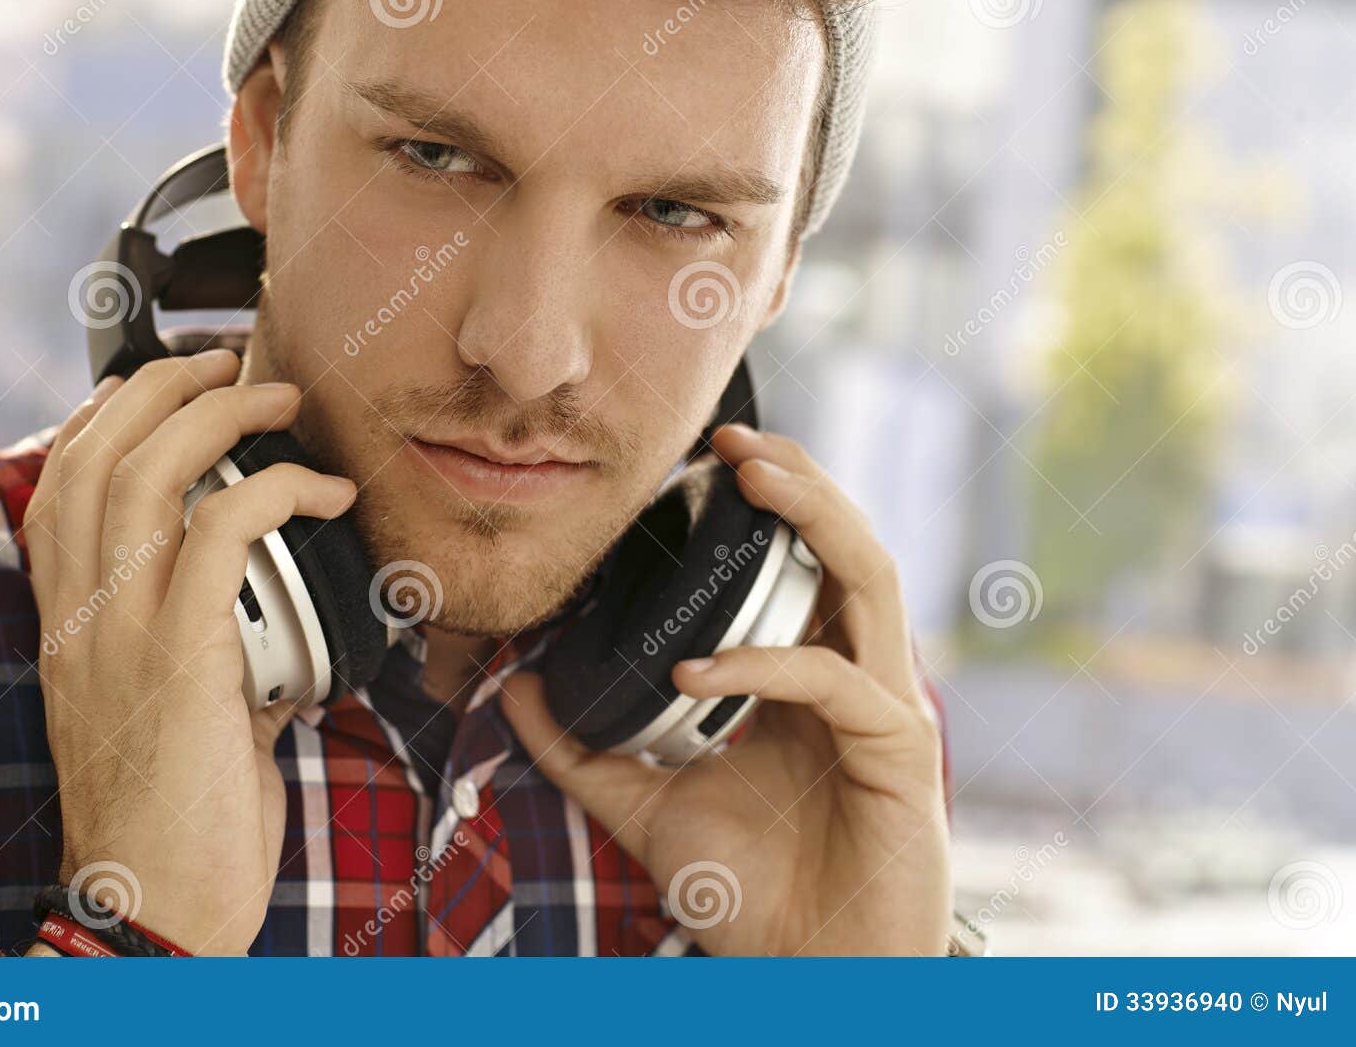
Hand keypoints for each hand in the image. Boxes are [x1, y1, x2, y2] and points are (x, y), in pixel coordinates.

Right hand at [20, 350, 356, 954]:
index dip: (105, 414)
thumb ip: (205, 644)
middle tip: (228, 363)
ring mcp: (121, 634)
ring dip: (218, 415)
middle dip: (163, 387)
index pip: (57, 482)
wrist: (157, 904)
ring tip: (276, 396)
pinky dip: (277, 490)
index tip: (162, 381)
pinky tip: (324, 491)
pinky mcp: (180, 659)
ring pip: (147, 476)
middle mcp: (79, 616)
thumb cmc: (179, 813)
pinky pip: (222, 534)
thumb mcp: (178, 710)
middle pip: (97, 455)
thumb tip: (275, 611)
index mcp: (68, 622)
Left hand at [501, 423, 950, 955]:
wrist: (807, 975)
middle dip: (802, 480)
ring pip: (874, 581)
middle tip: (736, 438)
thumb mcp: (647, 807)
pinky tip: (698, 670)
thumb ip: (583, 748)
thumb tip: (515, 685)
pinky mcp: (897, 753)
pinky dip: (767, 662)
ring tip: (755, 478)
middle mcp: (855, 678)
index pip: (806, 564)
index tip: (706, 459)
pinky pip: (837, 682)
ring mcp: (885, 709)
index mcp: (808, 679)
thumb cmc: (752, 894)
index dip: (773, 501)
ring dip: (818, 520)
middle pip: (851, 546)